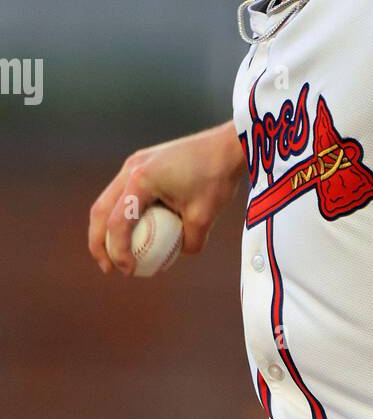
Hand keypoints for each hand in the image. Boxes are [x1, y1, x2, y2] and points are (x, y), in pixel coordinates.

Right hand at [88, 121, 245, 275]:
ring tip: (115, 255)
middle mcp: (131, 169)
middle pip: (101, 211)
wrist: (227, 146)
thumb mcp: (205, 218)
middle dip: (99, 243)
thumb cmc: (217, 179)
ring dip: (106, 229)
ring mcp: (134, 163)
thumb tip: (173, 257)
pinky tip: (133, 232)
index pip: (119, 223)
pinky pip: (123, 192)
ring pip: (107, 201)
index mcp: (141, 180)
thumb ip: (189, 243)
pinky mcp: (141, 163)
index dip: (119, 251)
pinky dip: (121, 214)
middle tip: (110, 269)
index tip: (129, 272)